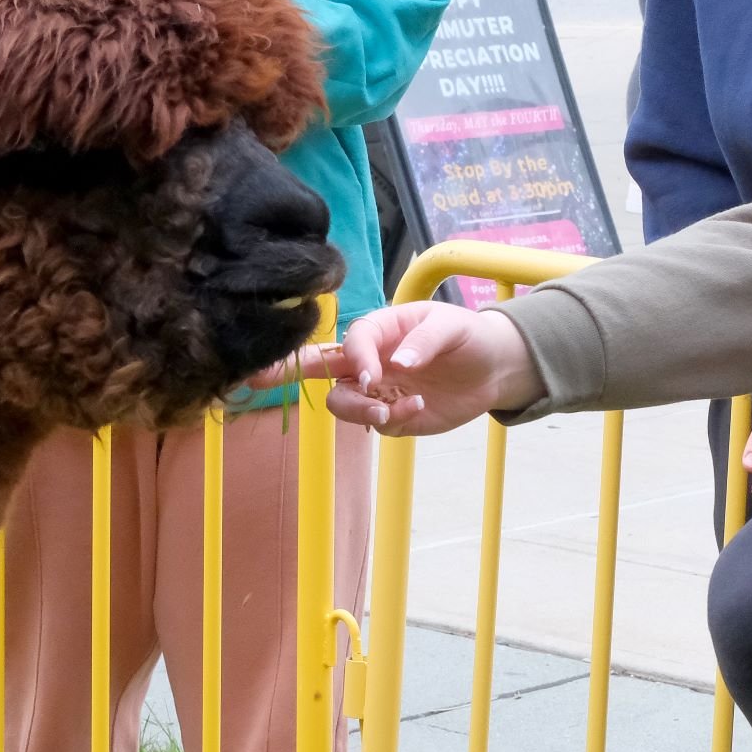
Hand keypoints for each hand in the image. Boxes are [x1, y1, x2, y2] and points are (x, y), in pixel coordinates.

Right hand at [277, 300, 541, 436]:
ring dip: (358, 411)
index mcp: (380, 328)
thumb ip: (424, 342)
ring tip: (390, 411)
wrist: (494, 369)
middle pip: (320, 367)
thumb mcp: (453, 328)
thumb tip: (397, 364)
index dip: (356, 359)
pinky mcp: (390, 414)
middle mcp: (369, 358)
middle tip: (256, 378)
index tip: (375, 377)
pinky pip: (375, 423)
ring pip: (341, 403)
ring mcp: (376, 388)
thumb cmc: (469, 336)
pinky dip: (390, 420)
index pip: (350, 341)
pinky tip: (417, 408)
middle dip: (286, 371)